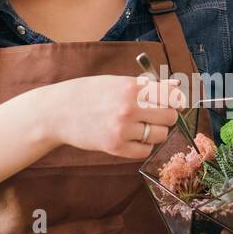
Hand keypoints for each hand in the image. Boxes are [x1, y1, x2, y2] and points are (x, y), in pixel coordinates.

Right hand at [44, 74, 185, 158]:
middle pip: (170, 117)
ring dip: (154, 132)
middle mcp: (129, 108)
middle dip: (165, 116)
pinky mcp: (115, 147)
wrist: (57, 112)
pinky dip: (142, 146)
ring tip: (140, 126)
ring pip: (159, 135)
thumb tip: (175, 85)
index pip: (172, 96)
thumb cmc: (87, 93)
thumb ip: (146, 85)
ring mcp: (122, 130)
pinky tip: (131, 138)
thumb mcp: (116, 82)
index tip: (171, 102)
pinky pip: (144, 151)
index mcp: (131, 88)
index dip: (175, 100)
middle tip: (153, 115)